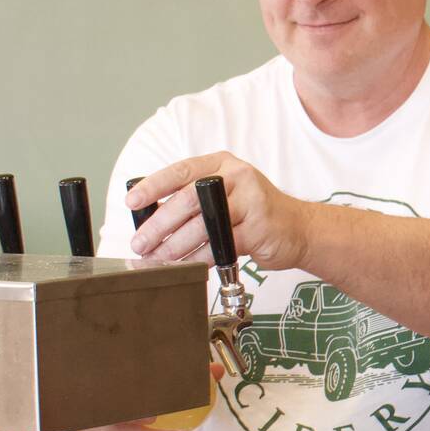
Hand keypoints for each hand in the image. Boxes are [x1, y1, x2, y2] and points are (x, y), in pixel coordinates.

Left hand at [126, 153, 312, 270]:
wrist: (298, 229)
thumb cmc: (254, 214)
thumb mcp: (226, 196)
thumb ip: (195, 201)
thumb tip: (151, 220)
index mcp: (222, 164)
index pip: (180, 171)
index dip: (153, 187)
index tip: (131, 202)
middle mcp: (237, 176)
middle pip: (189, 200)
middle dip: (159, 225)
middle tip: (140, 243)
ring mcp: (251, 200)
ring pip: (203, 225)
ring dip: (175, 247)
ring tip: (158, 260)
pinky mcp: (259, 227)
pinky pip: (222, 245)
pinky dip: (202, 258)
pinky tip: (188, 266)